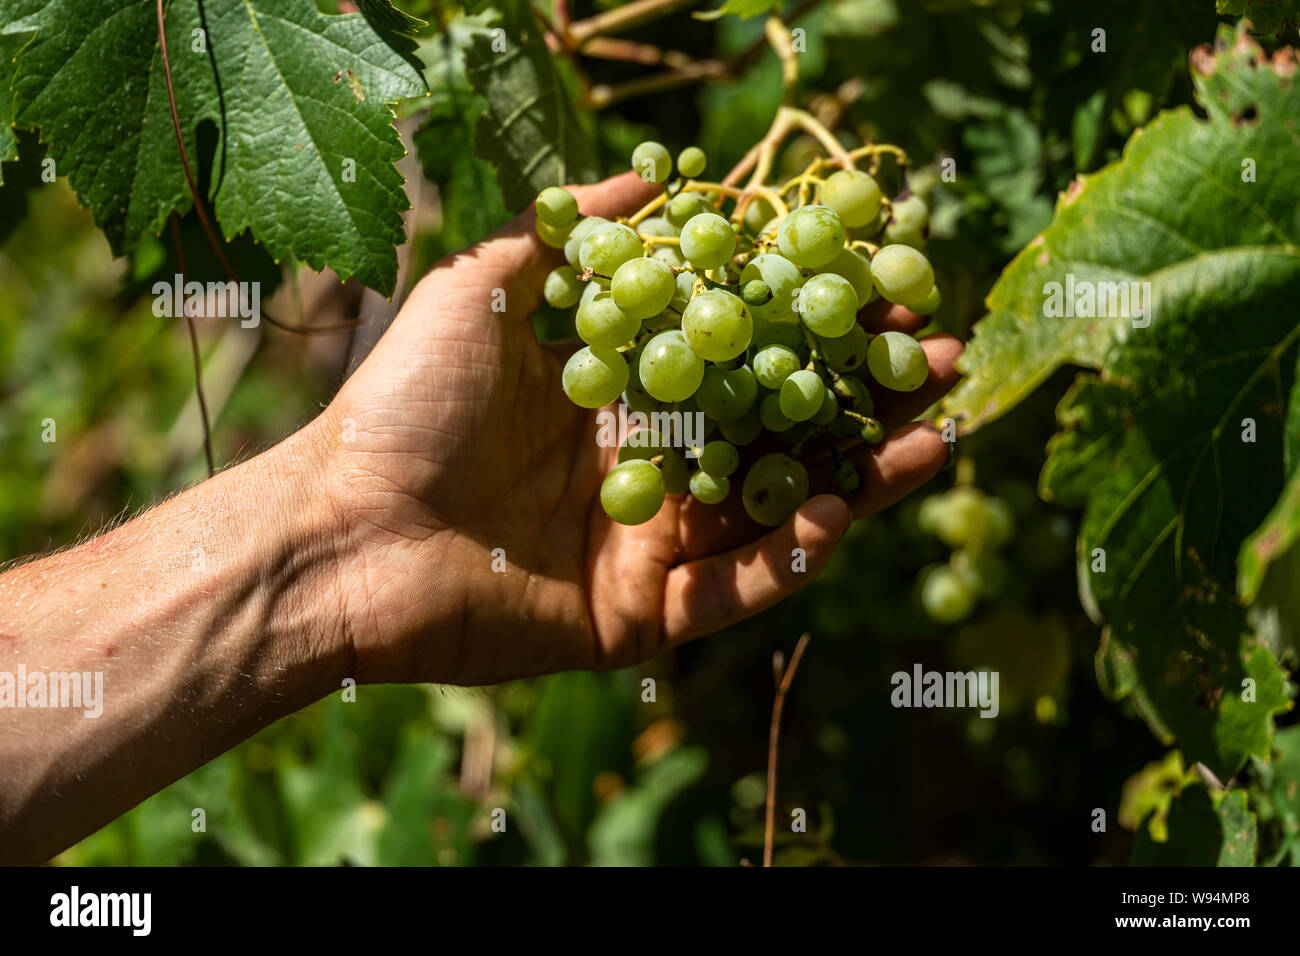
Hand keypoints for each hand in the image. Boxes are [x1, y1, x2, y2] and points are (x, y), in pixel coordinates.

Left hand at [310, 172, 962, 685]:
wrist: (343, 526)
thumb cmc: (408, 399)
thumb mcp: (489, 285)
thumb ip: (578, 234)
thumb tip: (658, 180)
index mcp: (622, 393)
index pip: (743, 356)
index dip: (811, 326)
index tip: (882, 291)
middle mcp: (649, 468)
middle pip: (776, 433)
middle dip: (859, 400)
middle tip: (938, 364)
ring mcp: (647, 547)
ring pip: (773, 514)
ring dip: (856, 478)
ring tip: (935, 437)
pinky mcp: (638, 618)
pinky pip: (730, 591)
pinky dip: (787, 559)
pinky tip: (840, 512)